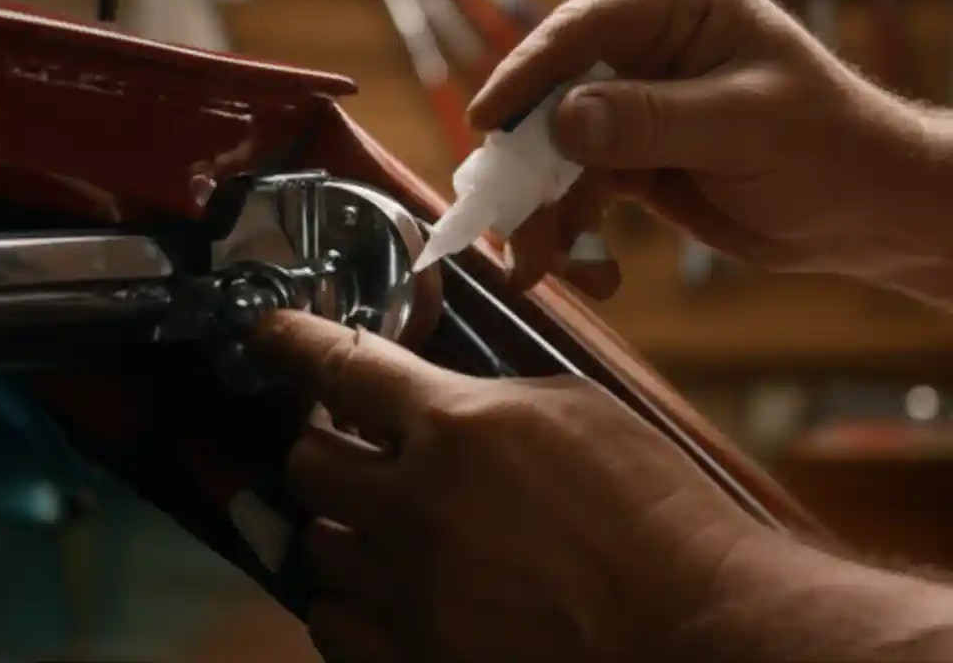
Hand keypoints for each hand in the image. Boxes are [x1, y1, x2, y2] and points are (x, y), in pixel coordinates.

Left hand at [254, 310, 775, 660]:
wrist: (695, 627)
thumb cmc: (657, 515)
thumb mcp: (575, 414)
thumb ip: (486, 402)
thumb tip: (435, 402)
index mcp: (457, 429)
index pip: (340, 366)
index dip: (293, 343)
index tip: (271, 336)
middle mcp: (414, 508)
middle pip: (307, 463)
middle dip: (324, 447)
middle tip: (357, 451)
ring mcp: (409, 593)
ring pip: (316, 547)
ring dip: (342, 528)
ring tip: (385, 529)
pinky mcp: (414, 660)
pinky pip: (333, 626)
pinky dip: (350, 603)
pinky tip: (389, 593)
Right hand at [469, 0, 949, 304]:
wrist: (861, 216)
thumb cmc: (827, 150)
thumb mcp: (742, 128)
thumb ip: (650, 121)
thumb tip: (562, 120)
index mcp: (681, 4)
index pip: (584, 28)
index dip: (528, 74)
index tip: (487, 122)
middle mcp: (647, 46)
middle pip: (553, 97)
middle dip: (530, 169)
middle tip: (515, 231)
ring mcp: (634, 103)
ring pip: (555, 154)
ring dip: (545, 214)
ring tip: (545, 270)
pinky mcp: (629, 157)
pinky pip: (575, 191)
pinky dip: (570, 232)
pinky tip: (589, 272)